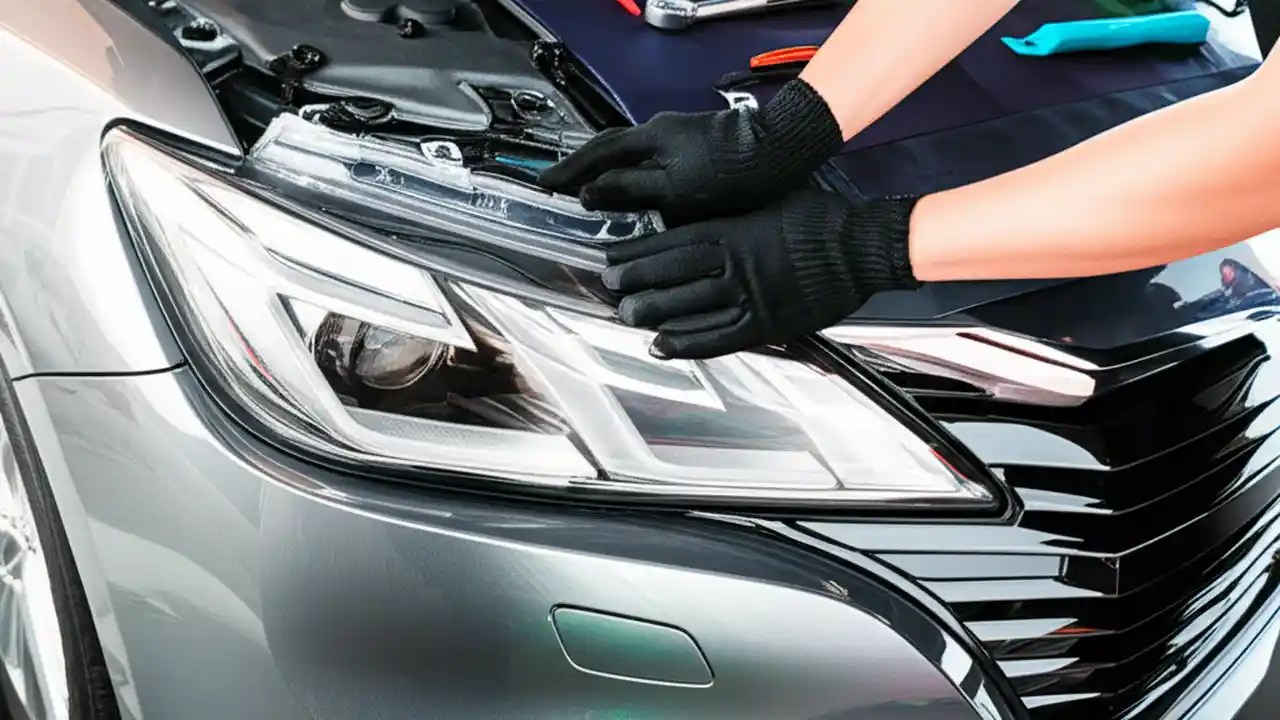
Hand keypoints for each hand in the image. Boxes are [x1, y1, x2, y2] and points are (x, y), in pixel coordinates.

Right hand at [538, 80, 842, 223]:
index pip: (597, 153)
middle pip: (610, 145)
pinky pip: (648, 152)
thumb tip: (589, 193)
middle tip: (559, 182)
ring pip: (629, 148)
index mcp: (650, 138)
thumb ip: (630, 190)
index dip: (570, 171)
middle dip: (582, 164)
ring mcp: (678, 131)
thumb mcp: (676, 190)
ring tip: (589, 184)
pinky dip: (630, 167)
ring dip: (606, 165)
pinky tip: (635, 183)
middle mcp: (659, 128)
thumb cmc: (731, 175)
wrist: (779, 152)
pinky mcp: (694, 140)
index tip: (545, 183)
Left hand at [603, 190, 920, 358]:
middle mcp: (735, 265)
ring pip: (688, 308)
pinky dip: (686, 343)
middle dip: (635, 281)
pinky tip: (663, 345)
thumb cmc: (820, 219)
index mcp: (734, 230)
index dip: (638, 253)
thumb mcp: (770, 200)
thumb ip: (733, 212)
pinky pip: (717, 338)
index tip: (614, 258)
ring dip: (653, 312)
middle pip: (671, 275)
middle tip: (610, 287)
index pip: (672, 243)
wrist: (862, 247)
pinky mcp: (766, 324)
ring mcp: (750, 297)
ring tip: (628, 315)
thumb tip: (702, 215)